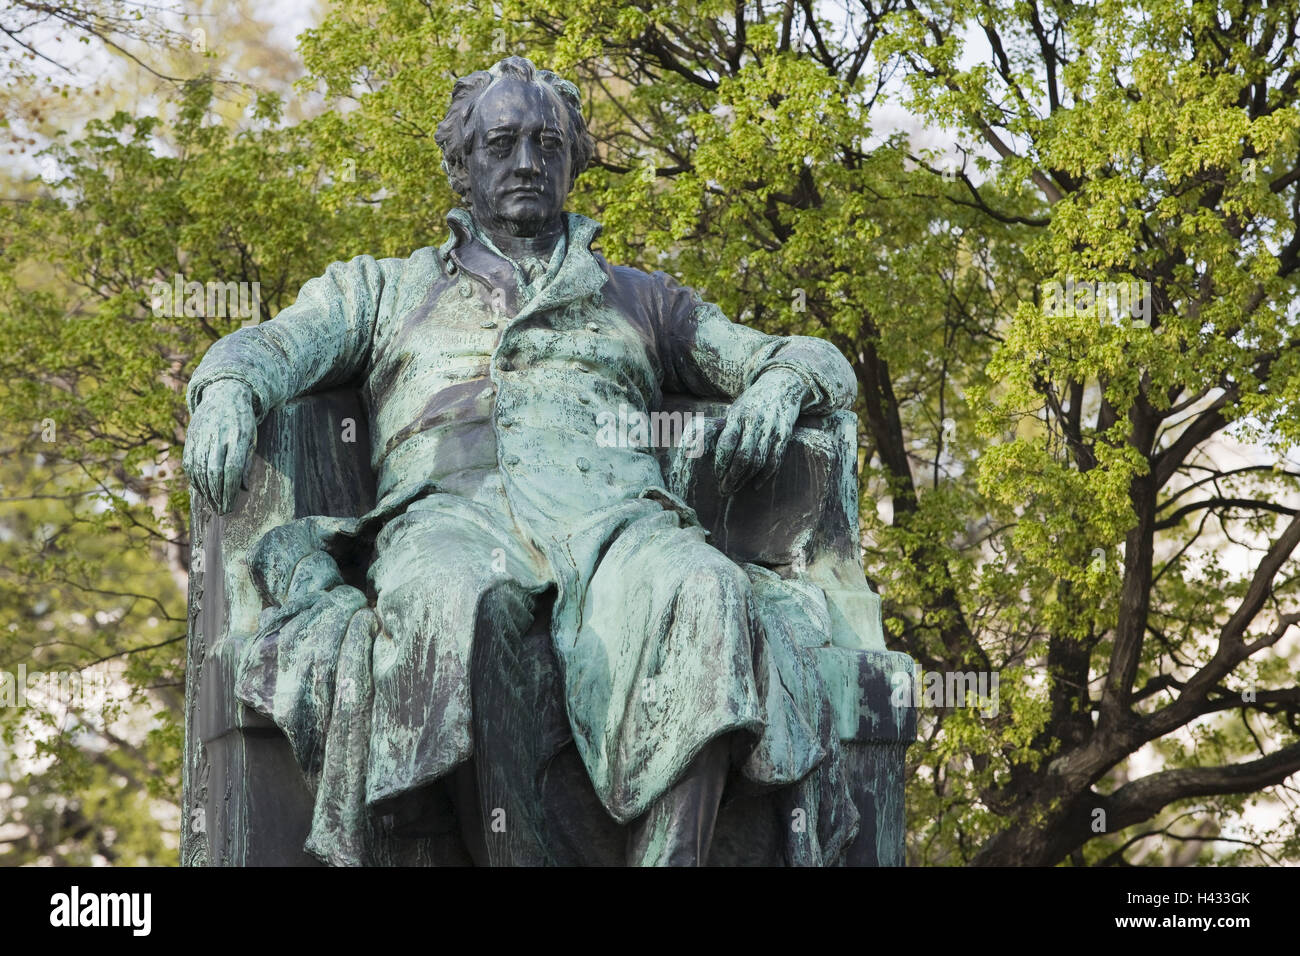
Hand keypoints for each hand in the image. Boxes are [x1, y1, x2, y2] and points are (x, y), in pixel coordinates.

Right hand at [182, 380, 256, 513]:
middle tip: (222, 510)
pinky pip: (189, 462)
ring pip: (199, 469)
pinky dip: (194, 479)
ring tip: (213, 504)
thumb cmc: (243, 422)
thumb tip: (243, 489)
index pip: (232, 469)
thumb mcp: (251, 439)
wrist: (225, 394)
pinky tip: (201, 490)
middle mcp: (217, 436)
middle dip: (217, 495)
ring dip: (205, 491)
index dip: (230, 490)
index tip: (231, 506)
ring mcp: (202, 435)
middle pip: (214, 471)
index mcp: (237, 436)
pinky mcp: (191, 436)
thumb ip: (246, 463)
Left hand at [713, 369, 805, 495]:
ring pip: (759, 461)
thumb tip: (694, 447)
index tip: (716, 475)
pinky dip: (765, 475)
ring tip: (735, 488)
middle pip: (743, 456)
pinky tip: (755, 484)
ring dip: (746, 478)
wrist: (781, 385)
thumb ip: (723, 428)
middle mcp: (755, 421)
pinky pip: (775, 460)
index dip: (721, 462)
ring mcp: (771, 429)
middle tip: (724, 489)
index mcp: (738, 414)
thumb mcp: (734, 409)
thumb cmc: (751, 402)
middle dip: (732, 476)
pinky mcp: (784, 435)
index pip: (727, 443)